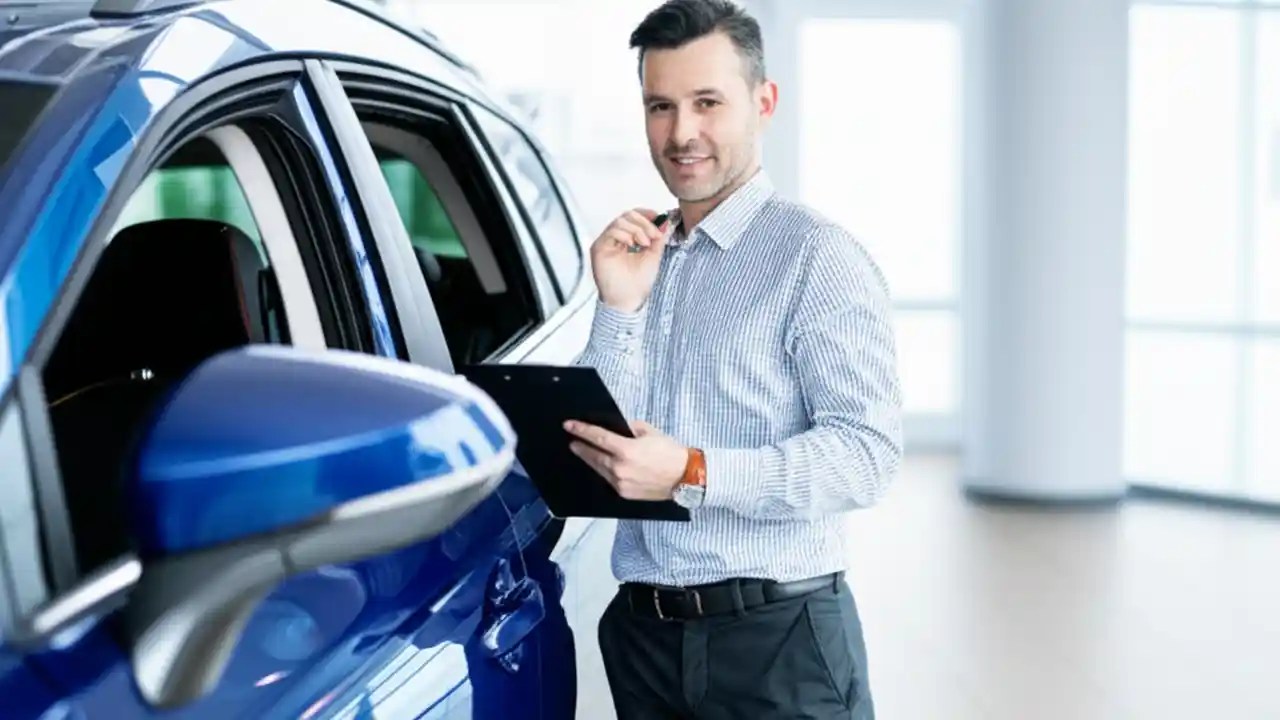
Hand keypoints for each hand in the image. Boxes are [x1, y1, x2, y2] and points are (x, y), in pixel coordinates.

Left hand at [563, 419, 687, 500]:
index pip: (597, 437)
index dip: (581, 430)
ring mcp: (621, 483)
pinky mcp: (624, 493)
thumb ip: (629, 428)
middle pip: (593, 455)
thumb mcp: (649, 432)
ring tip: (582, 452)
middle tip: (572, 440)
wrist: (685, 477)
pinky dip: (603, 471)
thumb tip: (616, 427)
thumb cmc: (670, 452)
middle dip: (581, 446)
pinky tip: (600, 465)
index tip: (568, 425)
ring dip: (590, 459)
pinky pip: (608, 480)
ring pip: (598, 469)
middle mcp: (620, 468)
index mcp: (626, 450)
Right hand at [589, 209, 670, 313]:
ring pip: (620, 221)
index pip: (633, 218)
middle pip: (627, 216)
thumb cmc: (638, 283)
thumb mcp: (653, 256)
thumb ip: (657, 238)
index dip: (646, 215)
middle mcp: (615, 239)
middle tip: (654, 235)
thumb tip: (664, 222)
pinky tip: (632, 244)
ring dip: (636, 229)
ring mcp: (606, 243)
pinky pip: (611, 231)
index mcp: (627, 240)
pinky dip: (625, 234)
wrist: (628, 300)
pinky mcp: (599, 248)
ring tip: (645, 243)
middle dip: (644, 222)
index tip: (658, 218)